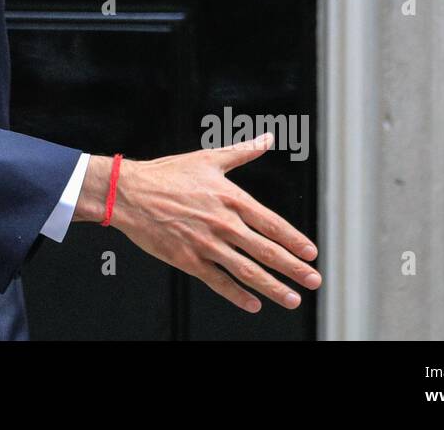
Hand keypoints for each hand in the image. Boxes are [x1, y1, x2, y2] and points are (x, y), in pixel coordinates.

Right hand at [74, 133, 320, 312]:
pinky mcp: (187, 260)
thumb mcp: (208, 159)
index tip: (312, 253)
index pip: (272, 224)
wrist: (129, 192)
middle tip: (314, 281)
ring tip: (292, 299)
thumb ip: (243, 151)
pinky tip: (254, 305)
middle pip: (266, 251)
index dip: (294, 240)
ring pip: (247, 270)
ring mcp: (206, 243)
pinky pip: (218, 282)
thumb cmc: (168, 174)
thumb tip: (268, 137)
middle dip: (294, 268)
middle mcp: (223, 223)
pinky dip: (238, 295)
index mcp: (231, 198)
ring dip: (273, 287)